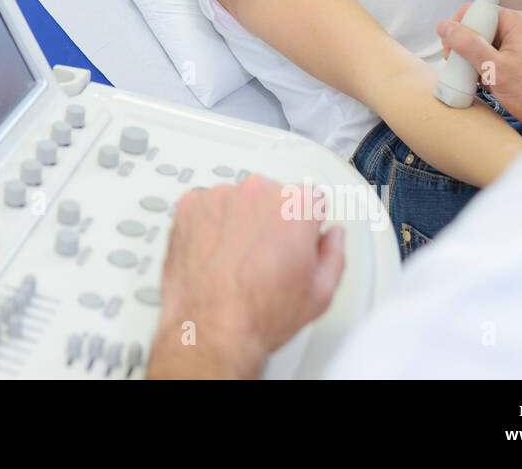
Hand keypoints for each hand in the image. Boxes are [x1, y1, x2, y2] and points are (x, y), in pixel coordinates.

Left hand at [146, 175, 344, 378]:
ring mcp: (218, 197)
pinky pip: (205, 208)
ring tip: (235, 261)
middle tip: (265, 258)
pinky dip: (208, 225)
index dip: (307, 225)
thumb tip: (331, 236)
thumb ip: (333, 254)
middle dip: (272, 220)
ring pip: (237, 201)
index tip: (298, 240)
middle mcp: (256, 191)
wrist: (210, 330)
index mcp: (294, 204)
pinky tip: (214, 254)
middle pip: (272, 196)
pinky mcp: (188, 207)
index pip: (310, 199)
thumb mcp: (320, 293)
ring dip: (238, 221)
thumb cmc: (259, 315)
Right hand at [438, 3, 521, 132]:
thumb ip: (468, 45)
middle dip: (467, 49)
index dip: (460, 29)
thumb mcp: (496, 70)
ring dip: (476, 62)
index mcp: (518, 22)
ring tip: (481, 80)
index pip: (477, 10)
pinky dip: (487, 69)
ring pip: (485, 45)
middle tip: (466, 68)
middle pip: (479, 28)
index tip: (454, 49)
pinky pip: (495, 56)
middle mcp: (521, 28)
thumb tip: (446, 27)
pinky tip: (489, 84)